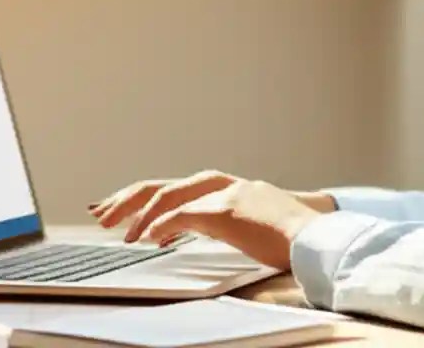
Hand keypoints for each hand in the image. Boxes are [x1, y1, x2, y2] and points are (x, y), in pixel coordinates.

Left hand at [87, 171, 334, 269]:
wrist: (321, 237)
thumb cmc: (294, 239)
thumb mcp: (254, 227)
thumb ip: (226, 223)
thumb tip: (197, 230)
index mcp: (230, 188)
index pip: (177, 187)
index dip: (144, 198)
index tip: (119, 210)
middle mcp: (225, 184)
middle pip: (165, 185)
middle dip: (130, 198)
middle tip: (102, 213)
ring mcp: (226, 195)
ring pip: (170, 195)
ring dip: (141, 214)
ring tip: (121, 232)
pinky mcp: (229, 211)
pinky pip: (186, 215)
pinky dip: (162, 225)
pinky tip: (149, 238)